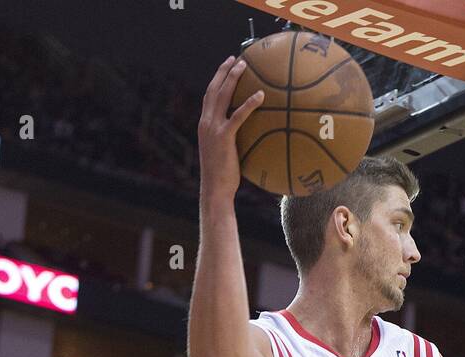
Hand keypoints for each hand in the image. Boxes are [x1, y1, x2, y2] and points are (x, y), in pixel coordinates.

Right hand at [199, 55, 263, 201]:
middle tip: (235, 58)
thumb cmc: (222, 178)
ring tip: (245, 66)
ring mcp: (213, 129)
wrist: (215, 190)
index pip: (209, 96)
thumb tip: (248, 136)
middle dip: (224, 71)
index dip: (217, 79)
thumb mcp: (224, 154)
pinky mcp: (224, 137)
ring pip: (223, 96)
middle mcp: (206, 122)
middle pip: (214, 89)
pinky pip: (238, 115)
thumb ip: (230, 141)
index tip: (226, 66)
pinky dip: (249, 103)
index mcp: (204, 125)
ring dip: (233, 78)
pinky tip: (260, 95)